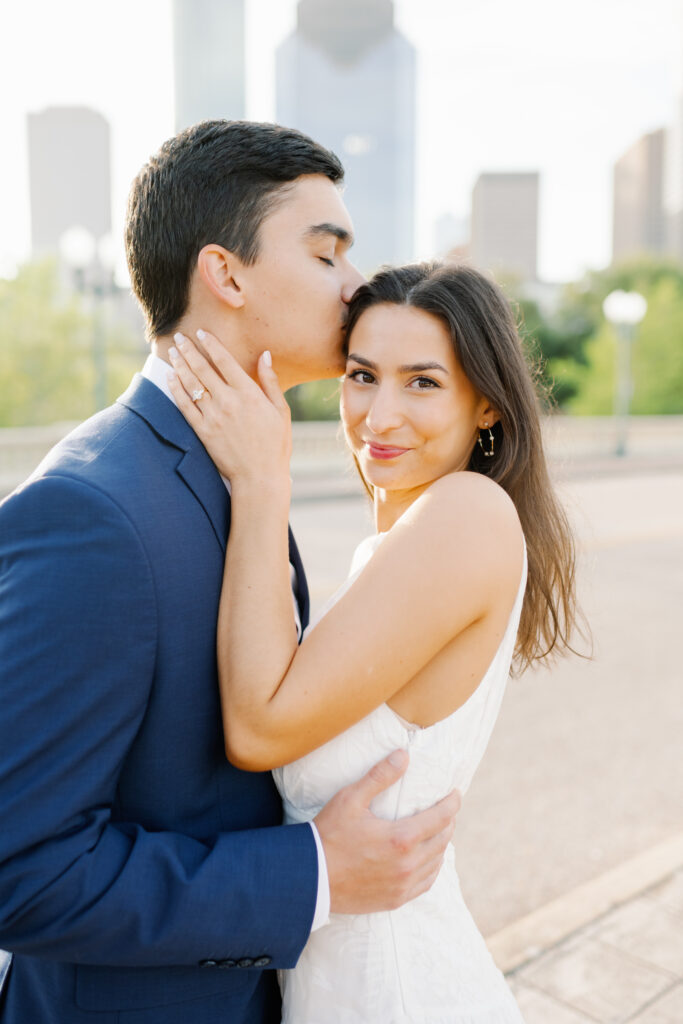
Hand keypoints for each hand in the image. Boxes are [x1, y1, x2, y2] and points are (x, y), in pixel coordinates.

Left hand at [167, 329, 291, 488]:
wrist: (259, 477)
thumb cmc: (275, 445)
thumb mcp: (281, 411)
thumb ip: (271, 381)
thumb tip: (265, 355)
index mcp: (249, 393)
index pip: (225, 361)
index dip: (211, 344)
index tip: (201, 333)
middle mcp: (228, 401)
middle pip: (202, 369)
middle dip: (189, 350)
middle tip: (178, 337)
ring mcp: (213, 416)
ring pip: (191, 384)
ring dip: (180, 365)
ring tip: (172, 352)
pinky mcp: (203, 431)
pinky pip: (185, 406)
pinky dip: (176, 390)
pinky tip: (170, 378)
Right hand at [314, 750, 460, 914]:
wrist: (311, 878)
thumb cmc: (329, 835)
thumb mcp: (351, 799)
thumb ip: (380, 777)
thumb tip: (404, 755)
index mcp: (401, 838)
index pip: (441, 818)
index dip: (452, 803)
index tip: (456, 793)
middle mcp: (408, 865)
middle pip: (443, 840)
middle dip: (449, 822)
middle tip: (447, 810)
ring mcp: (403, 885)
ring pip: (437, 862)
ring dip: (442, 844)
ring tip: (439, 831)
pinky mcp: (395, 899)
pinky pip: (426, 883)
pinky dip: (432, 868)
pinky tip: (428, 860)